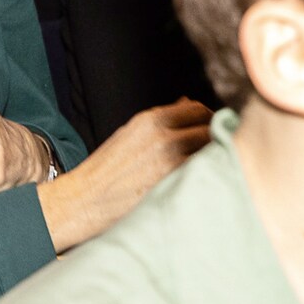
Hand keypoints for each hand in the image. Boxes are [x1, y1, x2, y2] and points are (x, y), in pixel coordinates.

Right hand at [37, 98, 212, 251]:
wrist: (84, 200)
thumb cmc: (105, 171)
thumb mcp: (130, 135)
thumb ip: (160, 121)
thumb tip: (186, 103)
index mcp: (150, 120)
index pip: (196, 109)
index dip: (208, 119)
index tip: (212, 130)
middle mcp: (163, 135)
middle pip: (209, 127)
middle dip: (217, 137)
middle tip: (220, 151)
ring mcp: (171, 160)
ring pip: (212, 151)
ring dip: (217, 157)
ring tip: (215, 169)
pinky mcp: (174, 184)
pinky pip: (205, 173)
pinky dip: (210, 176)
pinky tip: (205, 184)